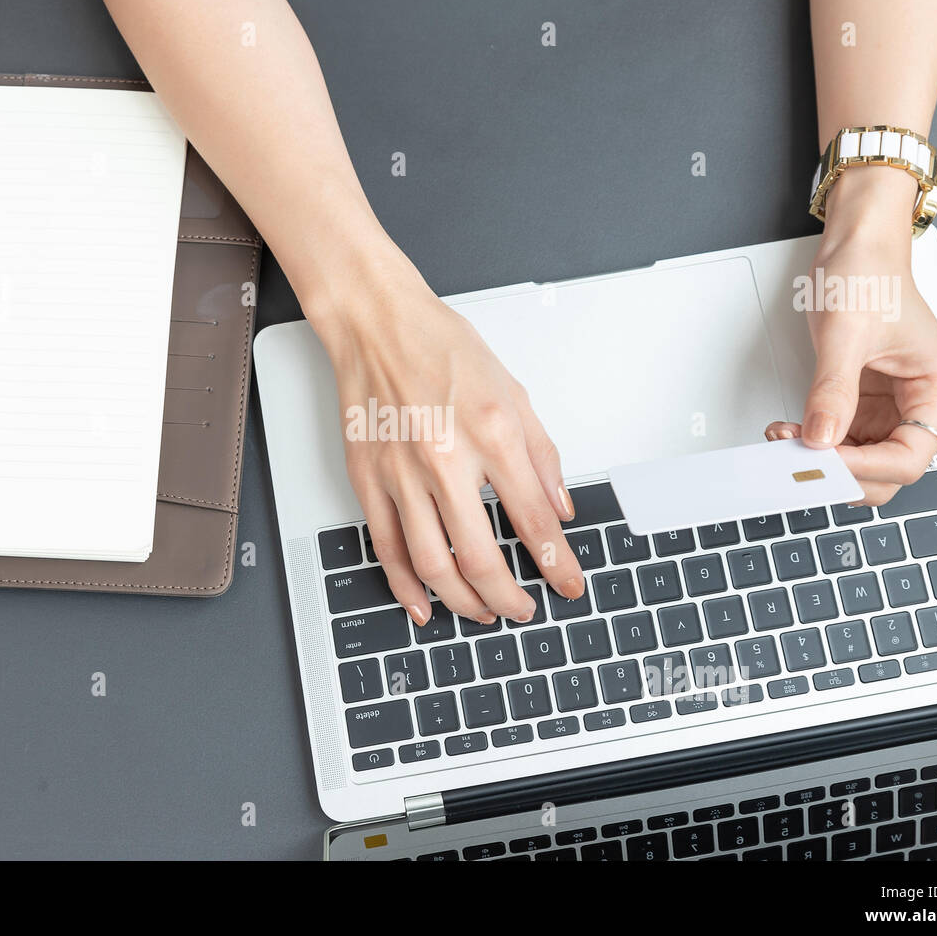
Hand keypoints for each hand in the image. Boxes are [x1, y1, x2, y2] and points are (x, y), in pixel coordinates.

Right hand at [309, 259, 584, 625]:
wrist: (377, 323)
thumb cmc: (441, 348)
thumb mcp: (513, 392)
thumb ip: (542, 455)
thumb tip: (560, 508)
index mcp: (492, 432)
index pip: (533, 518)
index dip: (556, 562)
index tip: (569, 584)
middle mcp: (446, 458)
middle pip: (481, 557)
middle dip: (509, 597)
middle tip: (523, 610)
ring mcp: (401, 473)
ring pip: (432, 564)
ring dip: (463, 601)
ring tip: (482, 612)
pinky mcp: (367, 479)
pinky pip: (386, 548)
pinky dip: (405, 586)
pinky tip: (424, 604)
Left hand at [766, 169, 936, 504]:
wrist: (857, 250)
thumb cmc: (869, 276)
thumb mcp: (845, 334)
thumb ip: (833, 390)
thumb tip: (820, 438)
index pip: (909, 457)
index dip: (863, 469)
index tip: (819, 464)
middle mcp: (924, 405)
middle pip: (888, 471)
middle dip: (840, 471)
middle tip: (793, 463)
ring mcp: (894, 410)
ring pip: (862, 463)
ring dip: (821, 461)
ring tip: (784, 441)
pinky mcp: (867, 407)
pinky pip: (842, 442)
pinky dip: (815, 445)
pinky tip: (790, 431)